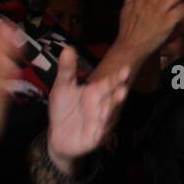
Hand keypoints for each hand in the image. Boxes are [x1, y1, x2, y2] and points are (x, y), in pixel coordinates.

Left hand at [46, 47, 130, 173]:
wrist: (58, 135)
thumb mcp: (62, 87)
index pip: (109, 83)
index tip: (125, 69)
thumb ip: (67, 70)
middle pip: (112, 98)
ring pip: (108, 114)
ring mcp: (101, 121)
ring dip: (113, 108)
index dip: (117, 77)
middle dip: (118, 93)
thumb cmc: (63, 109)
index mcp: (96, 92)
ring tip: (118, 101)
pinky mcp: (97, 136)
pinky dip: (102, 128)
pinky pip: (100, 132)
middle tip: (124, 87)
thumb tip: (68, 48)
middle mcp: (102, 105)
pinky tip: (102, 123)